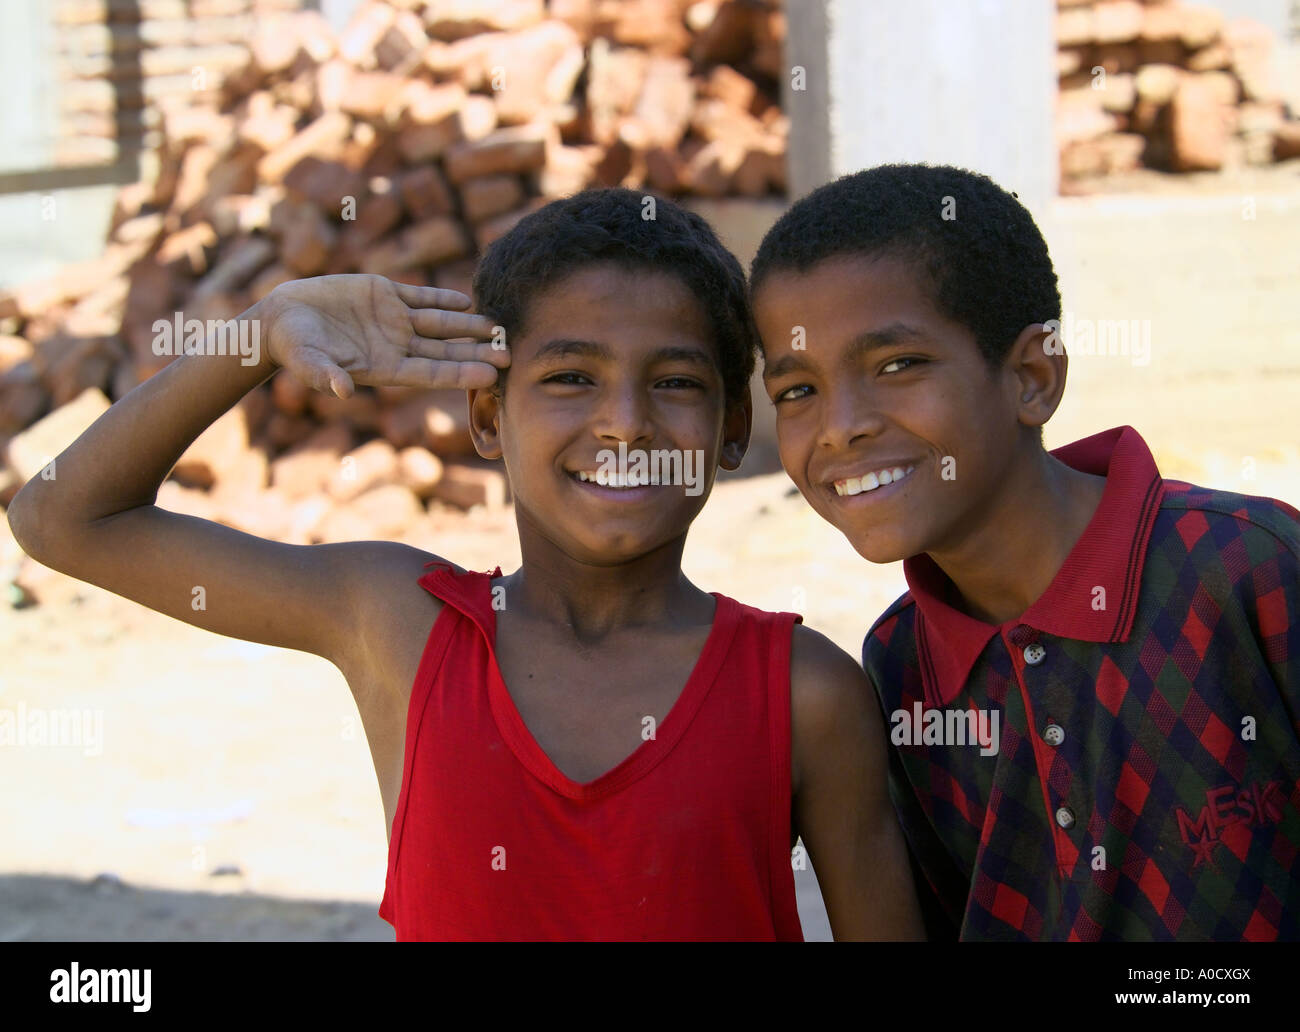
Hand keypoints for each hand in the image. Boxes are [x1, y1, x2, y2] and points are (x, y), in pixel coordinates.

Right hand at [260, 274, 506, 397]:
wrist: (282, 319)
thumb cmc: (295, 349)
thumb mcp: (309, 364)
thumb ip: (327, 376)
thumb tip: (343, 391)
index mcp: (385, 368)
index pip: (431, 373)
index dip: (460, 373)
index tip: (489, 374)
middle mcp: (396, 346)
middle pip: (445, 351)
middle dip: (476, 352)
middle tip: (510, 354)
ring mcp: (393, 320)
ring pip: (439, 323)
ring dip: (468, 324)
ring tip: (497, 326)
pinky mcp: (384, 294)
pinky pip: (420, 297)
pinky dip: (442, 297)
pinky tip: (466, 298)